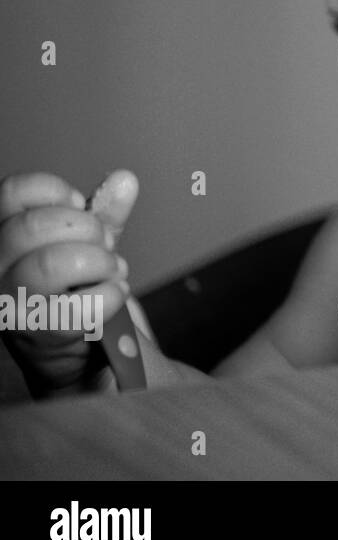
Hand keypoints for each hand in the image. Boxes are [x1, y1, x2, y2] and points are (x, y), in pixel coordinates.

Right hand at [0, 170, 137, 396]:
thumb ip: (105, 213)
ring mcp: (12, 307)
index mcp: (3, 240)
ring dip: (98, 264)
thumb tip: (125, 180)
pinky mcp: (41, 339)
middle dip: (86, 230)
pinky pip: (78, 308)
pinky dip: (110, 296)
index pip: (11, 191)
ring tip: (113, 273)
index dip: (57, 193)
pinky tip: (114, 298)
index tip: (81, 209)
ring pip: (48, 265)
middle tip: (105, 248)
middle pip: (31, 226)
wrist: (90, 359)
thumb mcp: (92, 246)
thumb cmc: (83, 295)